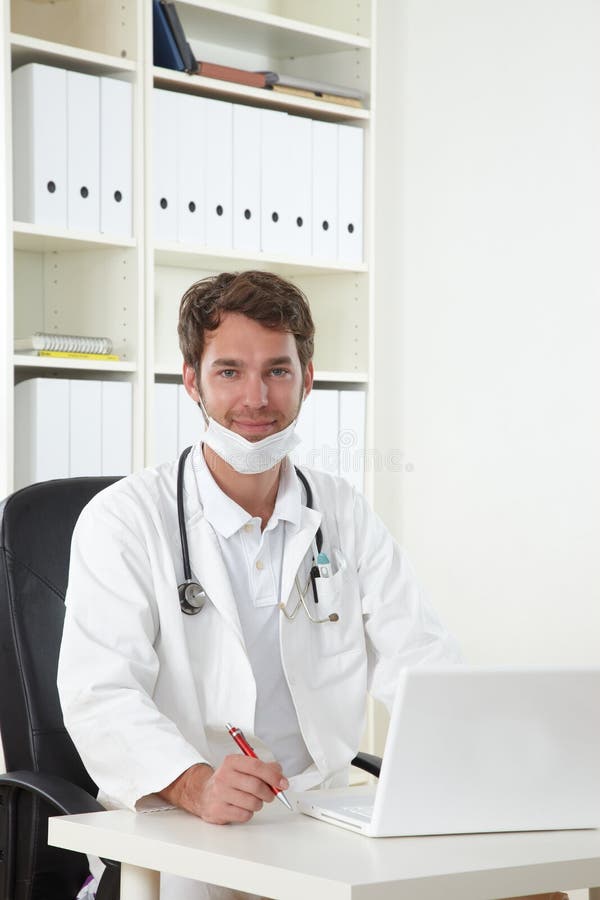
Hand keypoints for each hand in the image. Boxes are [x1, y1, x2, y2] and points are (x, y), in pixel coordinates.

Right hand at [159, 756, 288, 824]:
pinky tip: (241, 807)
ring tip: (252, 800)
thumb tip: (280, 774)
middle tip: (270, 795)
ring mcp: (220, 794)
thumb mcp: (243, 767)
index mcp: (232, 761)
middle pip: (256, 786)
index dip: (273, 775)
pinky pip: (244, 815)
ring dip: (258, 804)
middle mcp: (224, 776)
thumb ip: (263, 768)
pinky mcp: (218, 810)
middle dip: (268, 793)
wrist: (203, 794)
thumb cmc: (228, 781)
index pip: (257, 766)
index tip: (283, 783)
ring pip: (252, 802)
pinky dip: (248, 813)